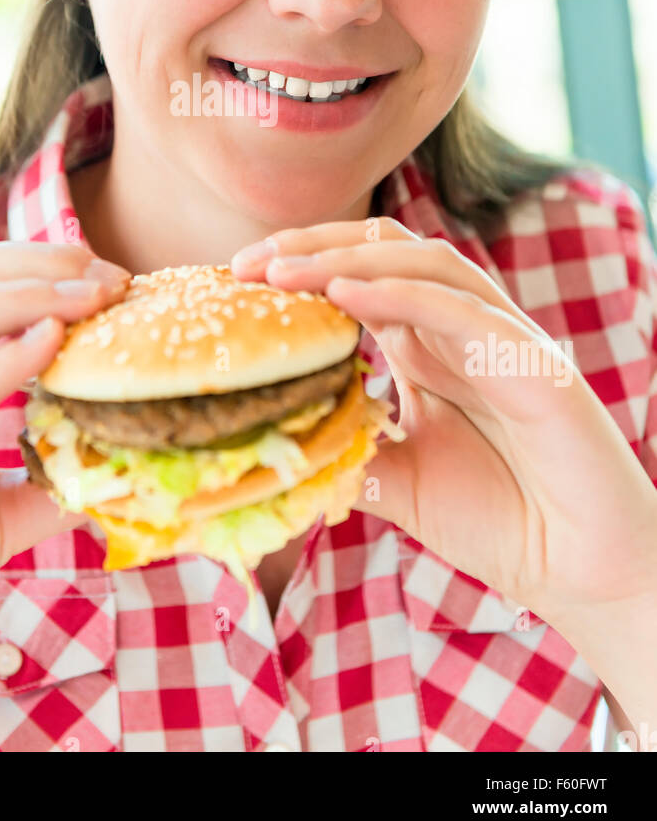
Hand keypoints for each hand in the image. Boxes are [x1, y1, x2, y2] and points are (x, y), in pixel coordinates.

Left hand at [231, 219, 656, 623]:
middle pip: (382, 250)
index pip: (359, 277)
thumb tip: (269, 444)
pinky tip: (343, 295)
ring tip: (280, 271)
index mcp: (430, 347)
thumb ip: (347, 453)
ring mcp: (500, 338)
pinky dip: (399, 295)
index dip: (298, 268)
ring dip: (345, 259)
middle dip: (310, 246)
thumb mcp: (400, 484)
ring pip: (421, 262)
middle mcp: (462, 328)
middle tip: (243, 265)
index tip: (235, 281)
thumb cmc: (504, 523)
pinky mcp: (533, 363)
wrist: (586, 573)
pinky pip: (460, 310)